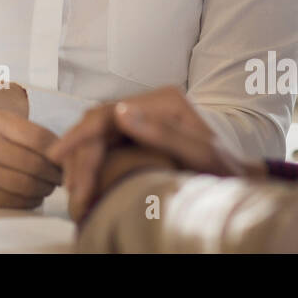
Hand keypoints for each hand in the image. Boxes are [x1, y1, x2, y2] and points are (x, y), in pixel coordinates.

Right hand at [0, 110, 62, 208]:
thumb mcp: (6, 126)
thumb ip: (35, 136)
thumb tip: (68, 156)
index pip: (41, 139)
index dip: (59, 154)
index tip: (66, 161)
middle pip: (35, 166)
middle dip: (55, 176)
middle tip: (61, 178)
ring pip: (27, 186)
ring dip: (45, 189)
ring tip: (47, 186)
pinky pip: (14, 201)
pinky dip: (31, 200)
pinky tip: (33, 195)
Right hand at [47, 86, 255, 221]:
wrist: (240, 178)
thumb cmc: (225, 169)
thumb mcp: (200, 154)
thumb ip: (163, 133)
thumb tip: (120, 111)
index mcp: (164, 101)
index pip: (108, 114)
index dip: (79, 136)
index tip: (58, 158)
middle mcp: (150, 104)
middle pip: (98, 125)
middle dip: (80, 160)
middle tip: (75, 196)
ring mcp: (144, 117)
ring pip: (97, 135)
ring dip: (82, 164)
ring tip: (78, 196)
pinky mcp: (140, 132)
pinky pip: (105, 144)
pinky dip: (91, 164)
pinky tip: (86, 184)